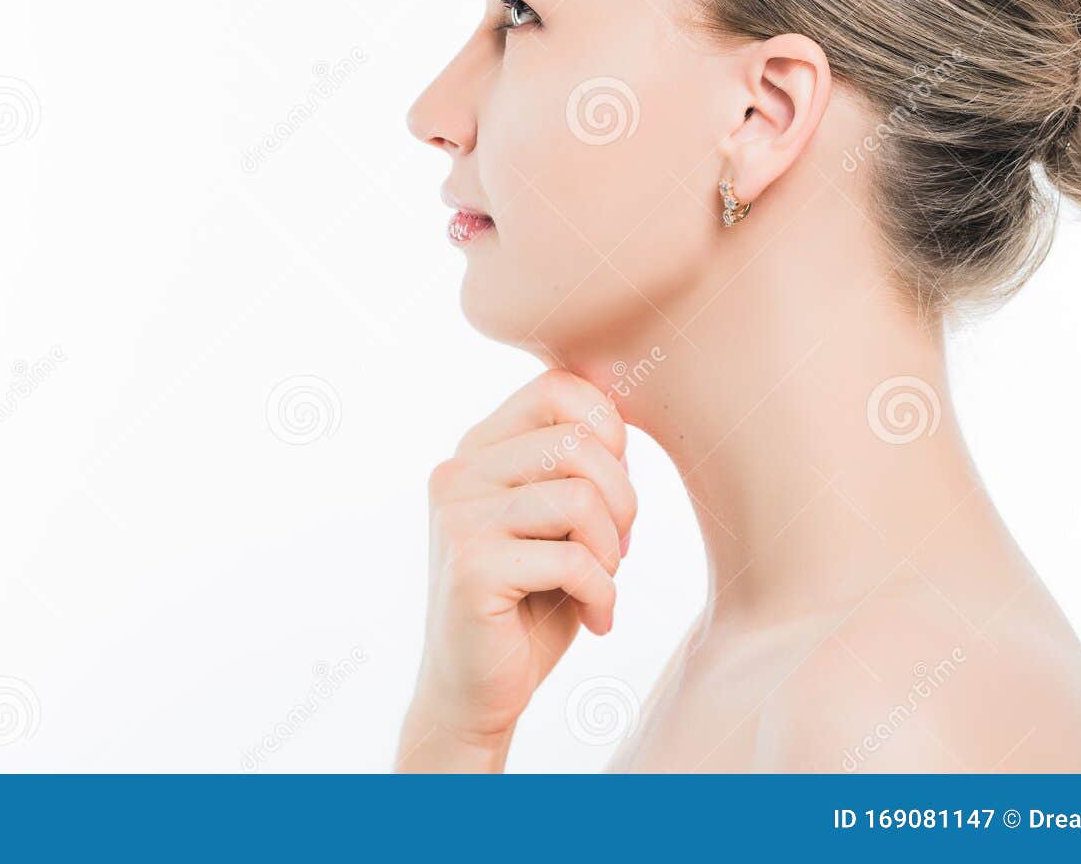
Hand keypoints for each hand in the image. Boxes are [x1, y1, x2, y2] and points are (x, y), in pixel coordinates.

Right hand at [397, 369, 634, 770]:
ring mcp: (458, 518)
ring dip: (612, 553)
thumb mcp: (558, 521)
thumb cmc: (529, 603)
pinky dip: (602, 595)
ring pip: (581, 498)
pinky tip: (595, 618)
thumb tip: (620, 406)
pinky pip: (572, 560)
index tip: (615, 488)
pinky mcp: (472, 568)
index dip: (608, 427)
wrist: (475, 691)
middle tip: (618, 550)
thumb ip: (579, 466)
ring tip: (604, 584)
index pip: (556, 387)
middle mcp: (458, 472)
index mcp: (478, 449)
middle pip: (577, 442)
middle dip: (622, 500)